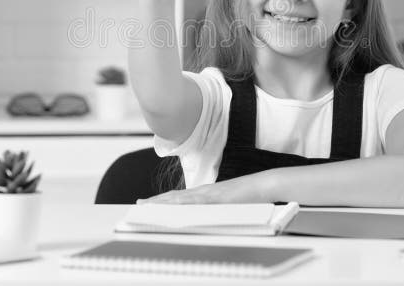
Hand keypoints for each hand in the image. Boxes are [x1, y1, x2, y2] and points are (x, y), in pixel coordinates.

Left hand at [137, 173, 270, 203]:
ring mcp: (211, 194)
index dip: (162, 200)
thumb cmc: (248, 196)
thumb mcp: (227, 205)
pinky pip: (199, 202)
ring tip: (149, 206)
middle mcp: (205, 192)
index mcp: (205, 194)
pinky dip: (186, 205)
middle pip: (175, 197)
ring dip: (164, 202)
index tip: (147, 203)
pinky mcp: (219, 198)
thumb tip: (202, 218)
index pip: (179, 198)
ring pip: (183, 198)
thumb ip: (214, 209)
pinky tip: (175, 207)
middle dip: (156, 201)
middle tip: (139, 205)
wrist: (264, 185)